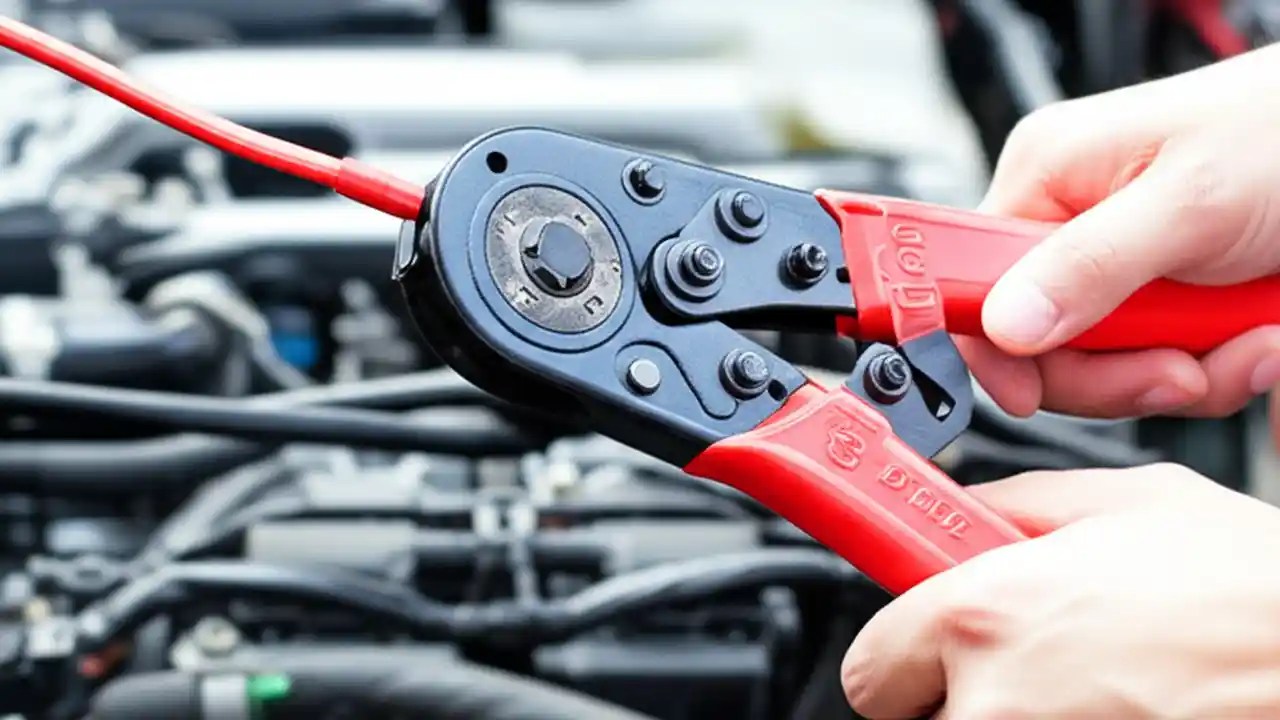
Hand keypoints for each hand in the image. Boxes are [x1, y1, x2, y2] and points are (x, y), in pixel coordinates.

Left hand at [842, 464, 1279, 718]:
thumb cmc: (1243, 584)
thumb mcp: (1115, 502)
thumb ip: (1007, 509)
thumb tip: (954, 511)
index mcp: (981, 616)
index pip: (867, 666)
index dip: (899, 653)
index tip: (919, 647)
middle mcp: (993, 705)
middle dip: (949, 692)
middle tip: (1014, 666)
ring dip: (1002, 719)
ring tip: (1082, 689)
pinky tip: (1113, 709)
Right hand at [962, 43, 1279, 436]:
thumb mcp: (1188, 202)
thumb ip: (1089, 266)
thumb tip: (1003, 324)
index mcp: (1045, 177)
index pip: (971, 284)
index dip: (994, 348)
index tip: (1025, 395)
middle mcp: (1067, 223)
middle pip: (1041, 345)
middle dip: (1119, 372)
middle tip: (1178, 368)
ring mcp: (1114, 264)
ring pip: (1104, 365)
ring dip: (1181, 372)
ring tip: (1243, 340)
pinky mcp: (1159, 294)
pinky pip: (1154, 362)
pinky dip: (1211, 366)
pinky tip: (1249, 336)